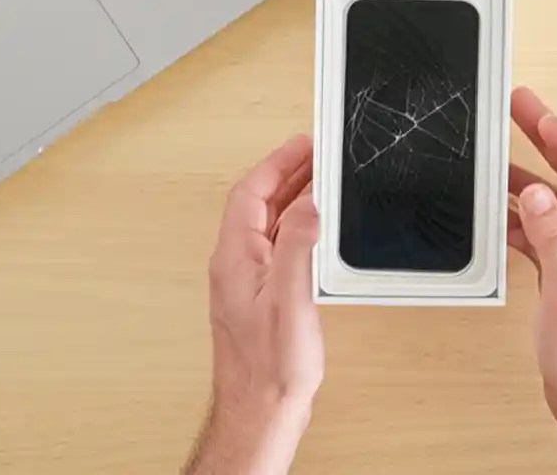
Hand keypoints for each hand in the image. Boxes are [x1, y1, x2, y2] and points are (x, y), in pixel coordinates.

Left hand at [184, 135, 322, 474]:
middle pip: (257, 204)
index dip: (275, 163)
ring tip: (321, 181)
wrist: (261, 412)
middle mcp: (235, 266)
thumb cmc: (269, 368)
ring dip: (293, 198)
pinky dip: (297, 226)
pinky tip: (316, 228)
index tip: (302, 144)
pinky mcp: (261, 298)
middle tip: (317, 155)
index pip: (249, 194)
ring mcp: (246, 282)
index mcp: (234, 259)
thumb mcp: (289, 299)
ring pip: (267, 224)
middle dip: (286, 174)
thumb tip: (307, 205)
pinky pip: (276, 245)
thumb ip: (296, 246)